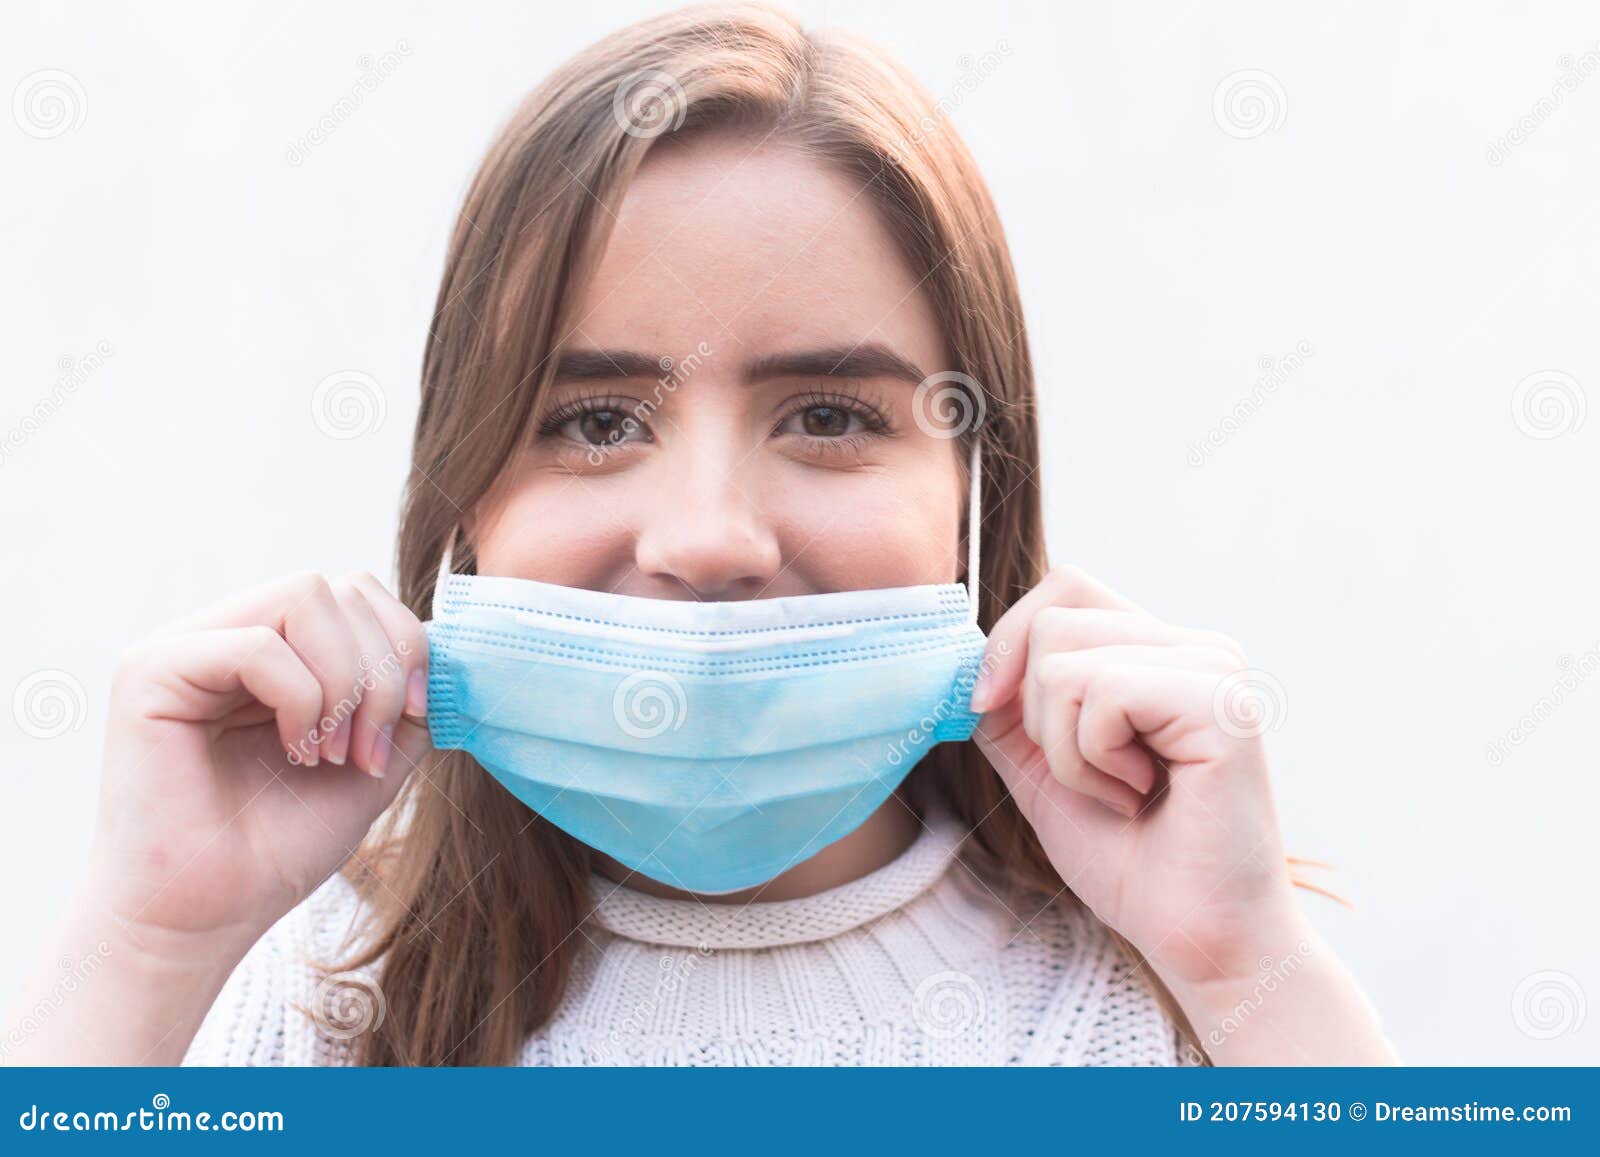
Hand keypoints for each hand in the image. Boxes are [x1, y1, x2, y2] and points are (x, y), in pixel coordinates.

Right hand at [87, 571, 431, 961]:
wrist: (206, 918)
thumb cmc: (277, 848)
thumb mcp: (374, 760)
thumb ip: (407, 701)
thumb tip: (449, 649)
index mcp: (275, 649)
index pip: (356, 592)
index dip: (404, 642)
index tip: (414, 716)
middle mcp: (225, 634)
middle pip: (340, 587)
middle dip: (383, 668)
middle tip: (367, 749)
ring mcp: (185, 646)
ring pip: (305, 596)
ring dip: (346, 681)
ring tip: (331, 754)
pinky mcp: (151, 671)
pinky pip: (258, 645)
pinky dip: (301, 700)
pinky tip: (295, 753)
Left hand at [968, 565, 1302, 991]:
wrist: (1196, 937)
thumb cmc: (1129, 858)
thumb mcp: (1041, 766)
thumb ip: (1008, 705)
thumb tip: (962, 655)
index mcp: (1159, 651)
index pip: (1064, 587)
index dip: (1009, 641)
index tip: (989, 707)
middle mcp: (1194, 645)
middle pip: (1053, 618)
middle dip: (1037, 716)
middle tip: (1095, 779)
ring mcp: (1214, 667)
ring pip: (1063, 660)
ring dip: (1067, 749)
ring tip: (1124, 792)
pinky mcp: (1221, 701)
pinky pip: (1101, 691)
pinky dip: (1093, 760)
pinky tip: (1142, 795)